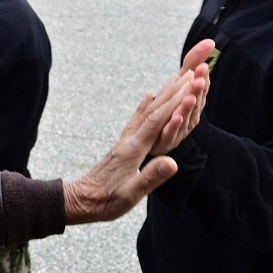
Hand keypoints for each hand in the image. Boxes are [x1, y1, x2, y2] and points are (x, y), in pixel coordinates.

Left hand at [63, 49, 212, 223]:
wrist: (80, 201)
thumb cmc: (106, 201)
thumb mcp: (131, 194)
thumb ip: (151, 178)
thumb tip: (173, 162)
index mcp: (134, 148)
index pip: (159, 119)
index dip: (176, 100)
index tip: (191, 82)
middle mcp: (130, 139)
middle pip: (155, 109)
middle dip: (174, 90)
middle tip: (192, 71)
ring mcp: (125, 140)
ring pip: (147, 111)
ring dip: (163, 94)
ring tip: (177, 78)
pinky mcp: (123, 145)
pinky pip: (139, 119)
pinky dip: (146, 105)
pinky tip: (148, 97)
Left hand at [155, 40, 216, 154]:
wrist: (152, 138)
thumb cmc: (169, 106)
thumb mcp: (179, 82)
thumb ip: (193, 61)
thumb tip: (210, 41)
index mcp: (193, 102)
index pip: (200, 89)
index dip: (202, 79)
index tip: (203, 66)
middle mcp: (189, 116)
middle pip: (195, 102)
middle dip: (197, 90)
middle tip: (200, 77)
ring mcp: (179, 130)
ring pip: (185, 118)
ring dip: (187, 106)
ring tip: (190, 96)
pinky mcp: (167, 142)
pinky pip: (171, 134)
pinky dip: (174, 125)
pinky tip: (176, 116)